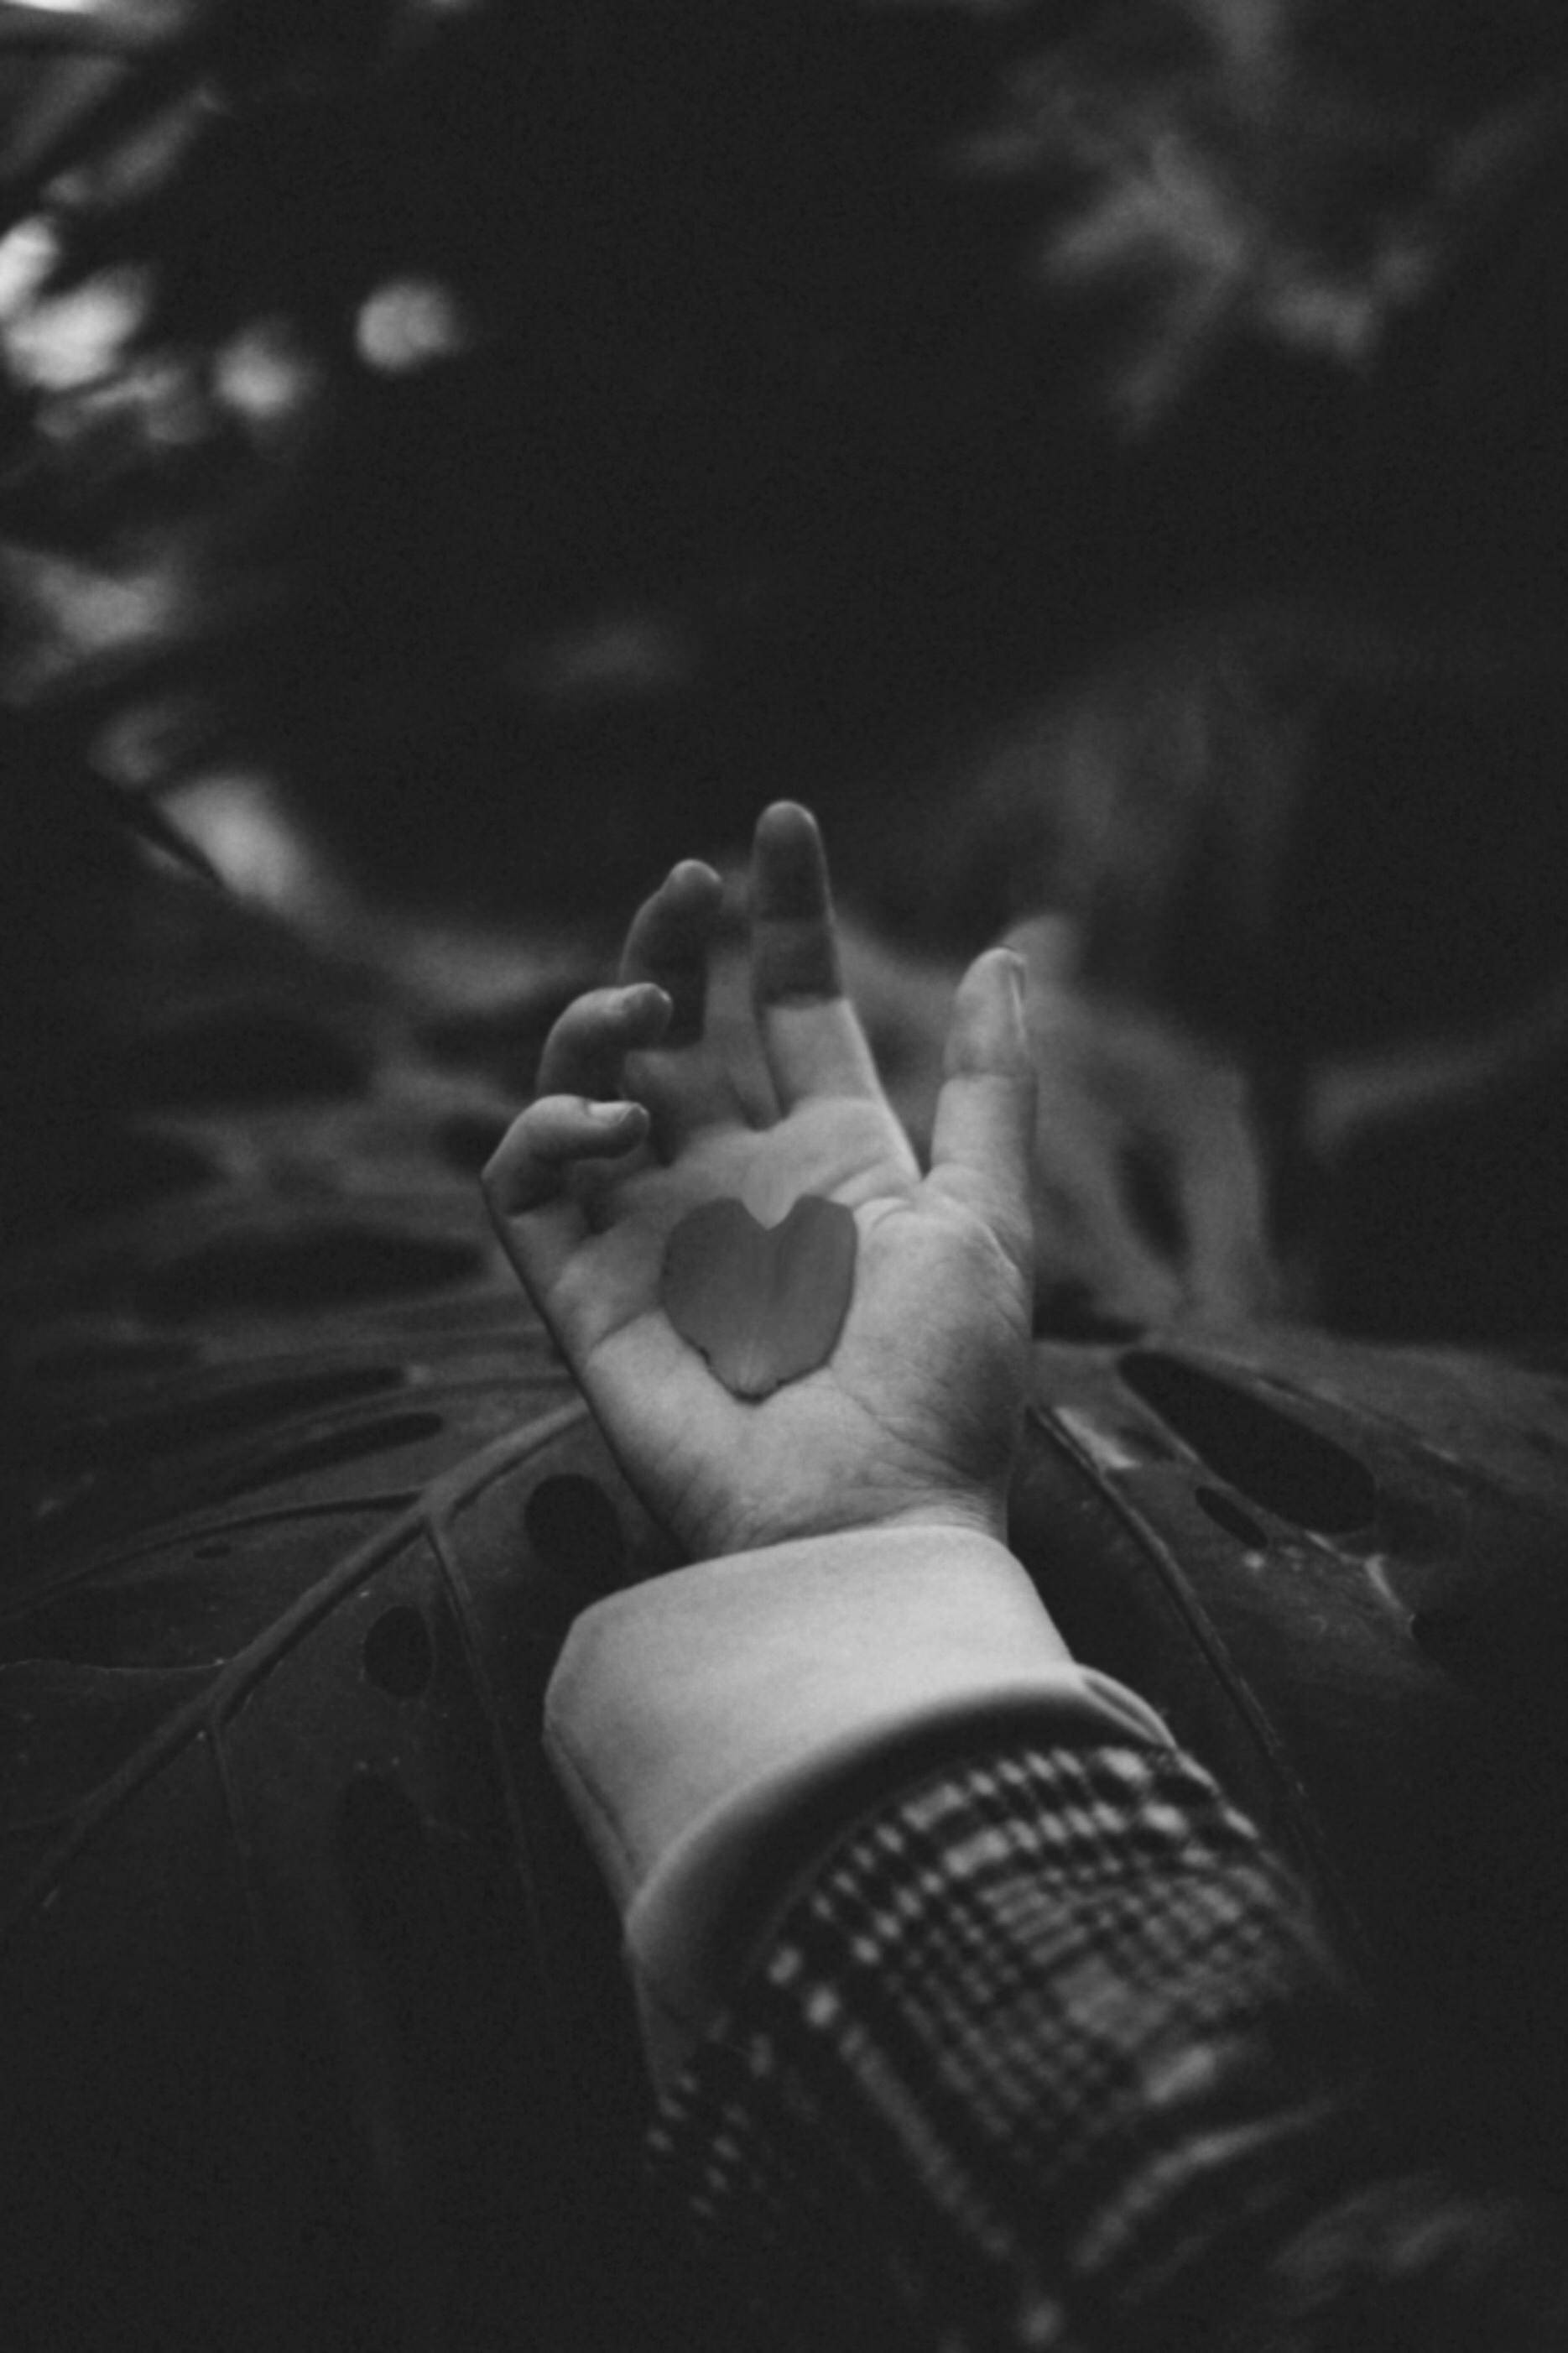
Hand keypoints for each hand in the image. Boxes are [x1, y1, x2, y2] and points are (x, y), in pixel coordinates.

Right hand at [482, 803, 1036, 1559]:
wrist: (867, 1523)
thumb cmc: (942, 1390)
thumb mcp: (983, 1219)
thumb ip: (991, 1087)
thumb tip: (1010, 951)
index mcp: (832, 1159)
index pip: (793, 1008)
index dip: (783, 917)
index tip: (777, 824)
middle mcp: (734, 1185)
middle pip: (678, 1028)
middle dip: (671, 943)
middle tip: (688, 886)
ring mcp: (653, 1235)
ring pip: (584, 1087)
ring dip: (599, 1023)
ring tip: (649, 1017)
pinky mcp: (583, 1294)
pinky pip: (521, 1192)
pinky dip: (540, 1134)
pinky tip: (606, 1120)